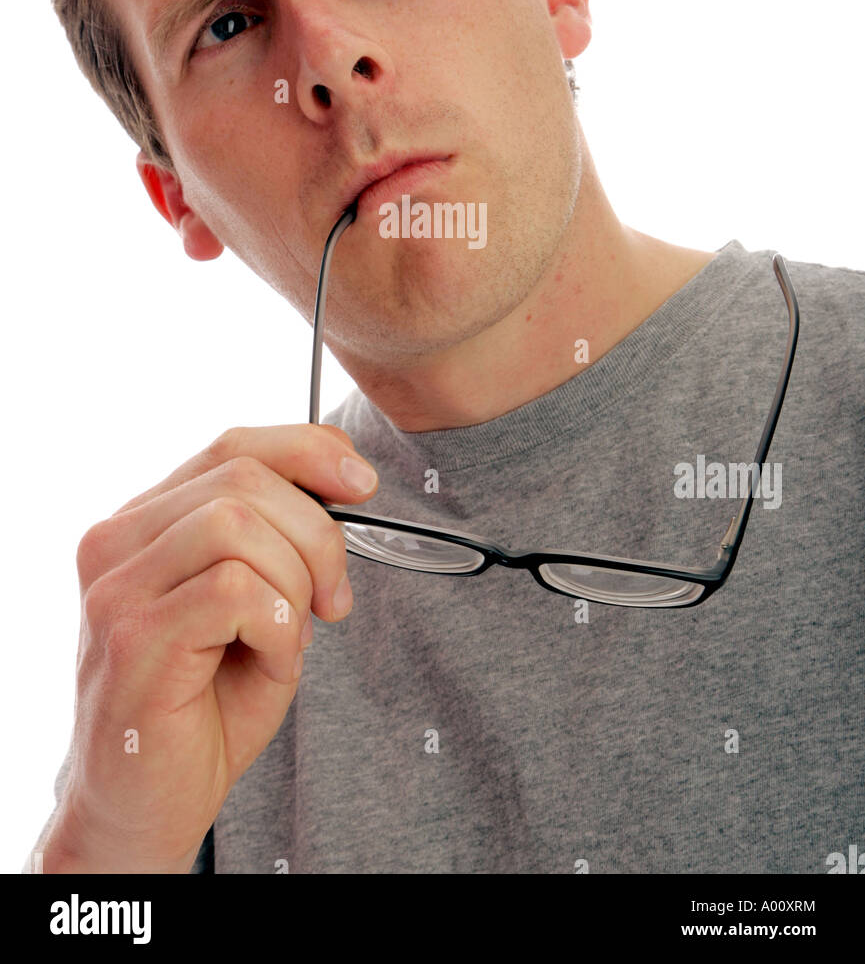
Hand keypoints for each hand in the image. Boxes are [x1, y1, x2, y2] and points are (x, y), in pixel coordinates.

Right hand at [43, 424, 376, 872]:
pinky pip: (234, 592)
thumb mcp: (258, 600)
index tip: (362, 485)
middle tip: (333, 600)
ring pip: (238, 525)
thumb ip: (280, 535)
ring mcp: (116, 589)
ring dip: (294, 584)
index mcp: (144, 522)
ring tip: (288, 638)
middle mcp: (116, 541)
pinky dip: (277, 627)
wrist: (148, 805)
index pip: (232, 446)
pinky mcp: (131, 640)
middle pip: (244, 477)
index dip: (309, 451)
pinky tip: (266, 661)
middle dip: (317, 534)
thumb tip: (346, 477)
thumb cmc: (205, 704)